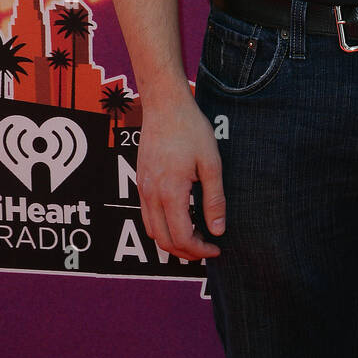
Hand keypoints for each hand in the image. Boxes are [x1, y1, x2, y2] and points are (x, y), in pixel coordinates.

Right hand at [137, 93, 225, 259]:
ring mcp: (143, 188)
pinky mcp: (140, 181)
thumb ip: (214, 199)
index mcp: (171, 192)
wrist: (164, 105)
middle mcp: (152, 195)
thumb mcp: (211, 163)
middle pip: (164, 241)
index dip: (200, 250)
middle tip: (207, 248)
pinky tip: (180, 218)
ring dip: (173, 241)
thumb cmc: (190, 129)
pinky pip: (147, 216)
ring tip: (195, 237)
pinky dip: (162, 227)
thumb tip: (218, 230)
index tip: (217, 247)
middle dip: (187, 252)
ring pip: (153, 231)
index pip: (182, 238)